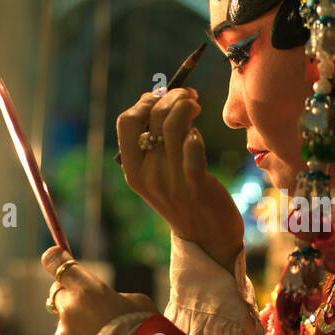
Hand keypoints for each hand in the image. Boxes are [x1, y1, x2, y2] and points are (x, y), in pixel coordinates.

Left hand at [42, 248, 157, 334]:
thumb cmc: (144, 331)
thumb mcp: (136, 303)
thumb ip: (113, 297)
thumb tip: (106, 302)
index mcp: (87, 289)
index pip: (57, 263)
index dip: (54, 259)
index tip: (55, 257)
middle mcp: (69, 309)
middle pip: (59, 295)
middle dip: (72, 299)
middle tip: (93, 309)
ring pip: (65, 324)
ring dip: (78, 328)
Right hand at [116, 87, 244, 272]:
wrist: (208, 237)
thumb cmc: (186, 197)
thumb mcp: (158, 174)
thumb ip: (155, 144)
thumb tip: (160, 100)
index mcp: (133, 170)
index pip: (126, 122)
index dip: (145, 102)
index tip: (162, 97)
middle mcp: (147, 175)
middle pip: (153, 118)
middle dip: (172, 97)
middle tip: (189, 96)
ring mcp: (170, 181)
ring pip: (173, 126)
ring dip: (186, 107)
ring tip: (196, 106)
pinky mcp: (195, 185)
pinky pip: (193, 147)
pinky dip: (196, 134)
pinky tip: (199, 135)